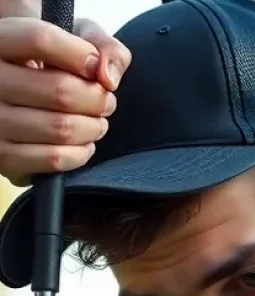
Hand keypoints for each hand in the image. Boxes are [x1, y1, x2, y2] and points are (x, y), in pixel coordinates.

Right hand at [0, 11, 129, 185]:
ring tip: (96, 121)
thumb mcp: (74, 40)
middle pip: (61, 91)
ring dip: (93, 128)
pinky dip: (81, 153)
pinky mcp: (4, 156)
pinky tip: (83, 142)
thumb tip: (107, 77)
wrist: (20, 98)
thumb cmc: (54, 65)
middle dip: (97, 100)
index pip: (41, 40)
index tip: (95, 69)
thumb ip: (102, 45)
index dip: (81, 55)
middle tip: (105, 102)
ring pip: (62, 128)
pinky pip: (55, 158)